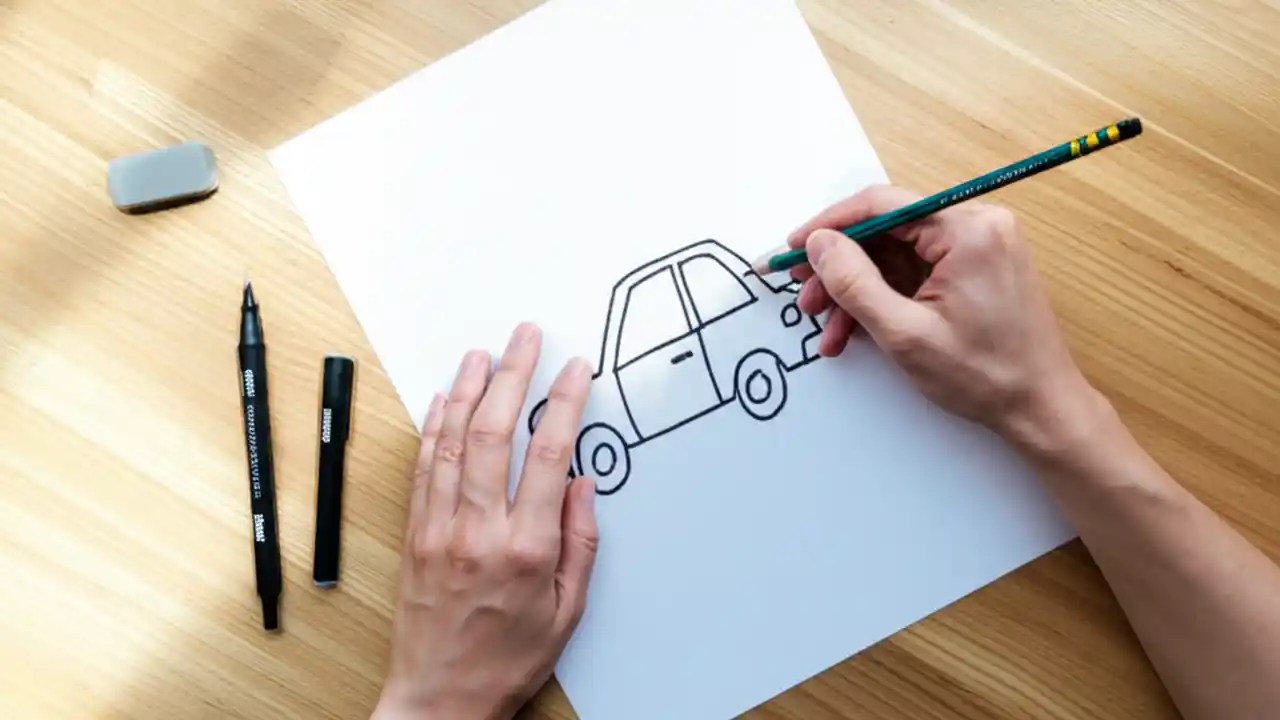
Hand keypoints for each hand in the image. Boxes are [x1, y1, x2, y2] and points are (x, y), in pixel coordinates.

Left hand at [373, 324, 598, 719]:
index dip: (565, 402)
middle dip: (513, 374)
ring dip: (467, 388)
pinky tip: (442, 400)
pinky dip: (433, 427)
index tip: (576, 370)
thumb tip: (583, 483)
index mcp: (526, 549)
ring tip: (482, 353)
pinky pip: (424, 467)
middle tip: (526, 337)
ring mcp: (439, 527)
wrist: (438, 700)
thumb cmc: (506, 661)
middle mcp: (478, 529)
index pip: (549, 454)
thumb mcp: (567, 612)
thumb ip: (580, 543)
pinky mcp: (414, 533)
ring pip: (451, 440)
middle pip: (494, 431)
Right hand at [789, 184, 1100, 450]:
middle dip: (841, 268)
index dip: (829, 226)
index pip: (882, 205)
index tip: (793, 248)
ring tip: (829, 328)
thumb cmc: (986, 376)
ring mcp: (978, 247)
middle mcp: (977, 226)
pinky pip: (915, 273)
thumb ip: (854, 283)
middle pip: (886, 231)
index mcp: (968, 230)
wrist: (1041, 409)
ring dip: (857, 291)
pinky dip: (884, 298)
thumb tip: (818, 244)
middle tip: (806, 297)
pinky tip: (858, 330)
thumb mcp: (905, 333)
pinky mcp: (975, 269)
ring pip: (895, 256)